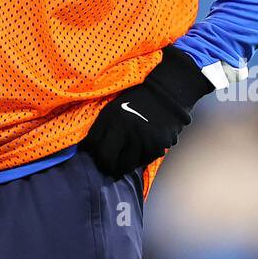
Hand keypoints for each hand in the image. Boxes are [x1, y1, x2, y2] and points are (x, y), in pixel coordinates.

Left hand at [79, 46, 213, 177]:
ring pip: (125, 166)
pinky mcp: (156, 146)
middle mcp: (124, 130)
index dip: (91, 152)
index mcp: (110, 117)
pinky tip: (139, 150)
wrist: (167, 92)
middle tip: (108, 167)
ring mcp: (141, 139)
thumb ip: (103, 127)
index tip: (94, 154)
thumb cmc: (137, 99)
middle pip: (106, 160)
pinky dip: (139, 160)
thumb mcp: (114, 107)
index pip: (92, 145)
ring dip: (122, 166)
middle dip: (105, 166)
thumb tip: (90, 149)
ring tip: (122, 163)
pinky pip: (142, 162)